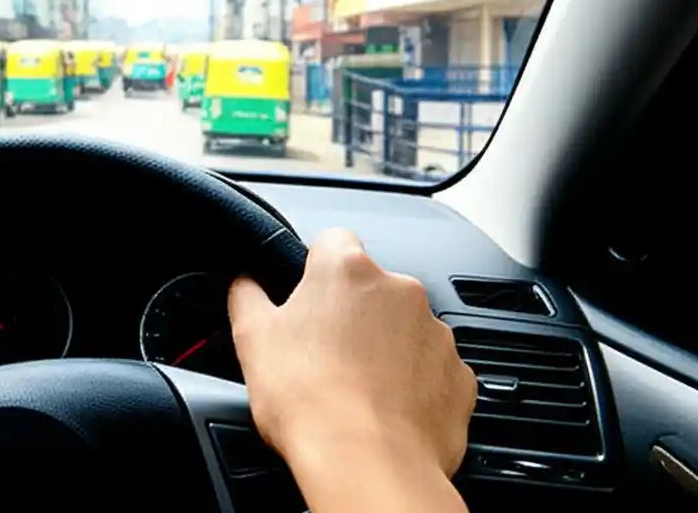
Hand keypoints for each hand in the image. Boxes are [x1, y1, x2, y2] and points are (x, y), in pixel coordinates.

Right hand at [229, 229, 474, 512]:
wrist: (366, 463)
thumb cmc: (309, 400)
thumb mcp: (252, 338)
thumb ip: (246, 295)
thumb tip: (245, 282)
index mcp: (347, 270)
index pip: (331, 241)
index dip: (314, 268)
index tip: (305, 297)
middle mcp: (400, 291)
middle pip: (370, 288)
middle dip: (350, 314)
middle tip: (321, 354)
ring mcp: (436, 333)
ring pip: (404, 329)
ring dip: (383, 348)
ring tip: (352, 388)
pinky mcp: (459, 376)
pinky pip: (432, 370)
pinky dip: (412, 384)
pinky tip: (383, 409)